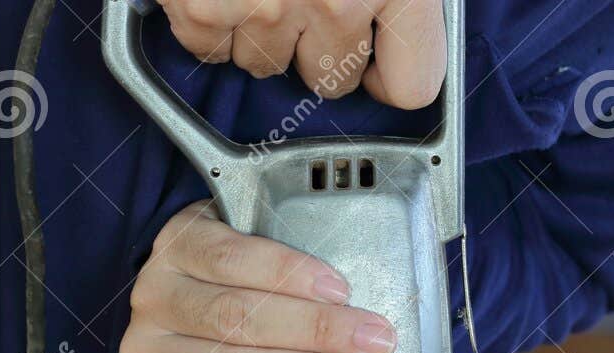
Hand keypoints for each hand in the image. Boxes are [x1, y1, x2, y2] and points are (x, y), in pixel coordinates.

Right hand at [156, 0, 445, 109]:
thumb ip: (399, 1)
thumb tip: (406, 50)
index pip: (413, 82)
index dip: (394, 77)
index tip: (382, 68)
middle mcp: (333, 0)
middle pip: (333, 82)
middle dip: (321, 50)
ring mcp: (263, 9)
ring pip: (267, 66)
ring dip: (264, 33)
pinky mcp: (201, 8)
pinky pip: (210, 46)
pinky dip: (210, 21)